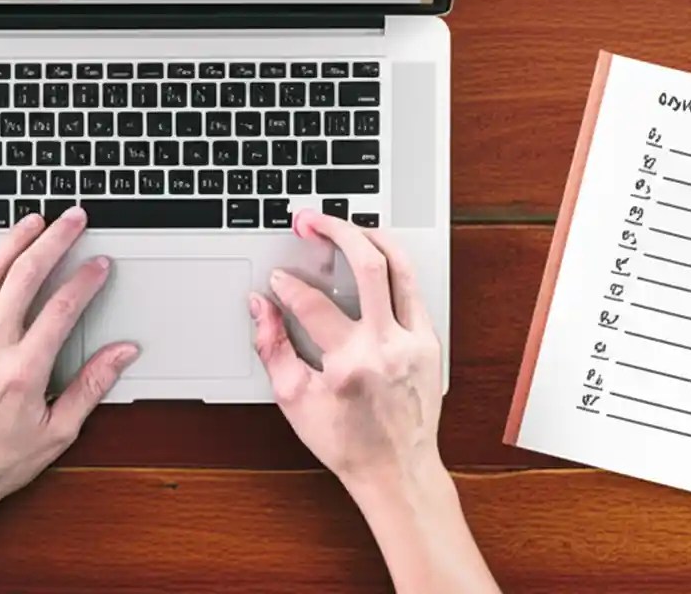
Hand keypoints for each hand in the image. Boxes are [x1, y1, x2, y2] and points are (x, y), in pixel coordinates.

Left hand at [0, 207, 137, 507]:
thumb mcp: (57, 433)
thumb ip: (91, 386)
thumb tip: (121, 354)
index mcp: (23, 370)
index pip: (63, 307)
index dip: (86, 279)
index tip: (100, 263)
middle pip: (24, 276)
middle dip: (54, 240)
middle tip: (72, 219)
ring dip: (12, 242)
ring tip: (32, 222)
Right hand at [249, 211, 499, 593]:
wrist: (397, 470)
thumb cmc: (346, 443)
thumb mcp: (293, 400)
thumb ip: (271, 347)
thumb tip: (259, 306)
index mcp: (351, 365)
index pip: (312, 304)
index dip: (287, 285)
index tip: (276, 279)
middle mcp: (389, 346)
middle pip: (369, 264)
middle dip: (337, 230)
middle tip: (312, 220)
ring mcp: (415, 342)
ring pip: (402, 267)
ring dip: (372, 237)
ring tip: (348, 226)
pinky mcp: (431, 342)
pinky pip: (413, 289)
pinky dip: (392, 266)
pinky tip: (374, 258)